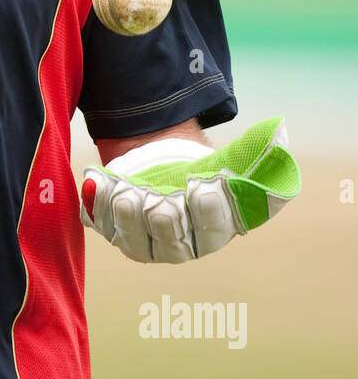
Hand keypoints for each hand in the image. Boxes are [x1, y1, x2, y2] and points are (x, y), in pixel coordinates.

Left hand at [80, 116, 300, 263]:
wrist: (159, 165)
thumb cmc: (198, 168)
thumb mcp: (228, 161)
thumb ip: (253, 155)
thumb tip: (280, 132)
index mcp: (215, 231)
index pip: (215, 229)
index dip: (211, 212)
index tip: (205, 187)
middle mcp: (179, 246)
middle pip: (172, 244)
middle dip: (166, 221)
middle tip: (160, 200)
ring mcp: (144, 242)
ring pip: (134, 240)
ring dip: (128, 217)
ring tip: (127, 191)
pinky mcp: (114, 230)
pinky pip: (103, 225)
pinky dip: (98, 207)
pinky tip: (100, 185)